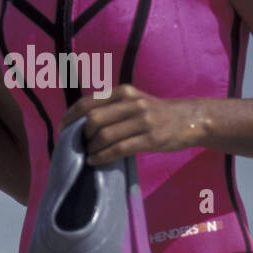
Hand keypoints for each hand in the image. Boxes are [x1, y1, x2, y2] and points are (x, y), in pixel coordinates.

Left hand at [59, 85, 209, 163]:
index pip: (88, 103)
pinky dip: (103, 156)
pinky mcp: (151, 138)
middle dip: (80, 135)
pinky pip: (120, 148)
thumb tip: (83, 123)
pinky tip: (95, 161)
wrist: (189, 119)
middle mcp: (132, 103)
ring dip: (91, 148)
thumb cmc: (157, 112)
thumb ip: (112, 107)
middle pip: (93, 119)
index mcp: (123, 92)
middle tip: (76, 146)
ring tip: (87, 154)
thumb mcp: (135, 101)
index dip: (70, 117)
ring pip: (105, 135)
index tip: (63, 129)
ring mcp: (143, 120)